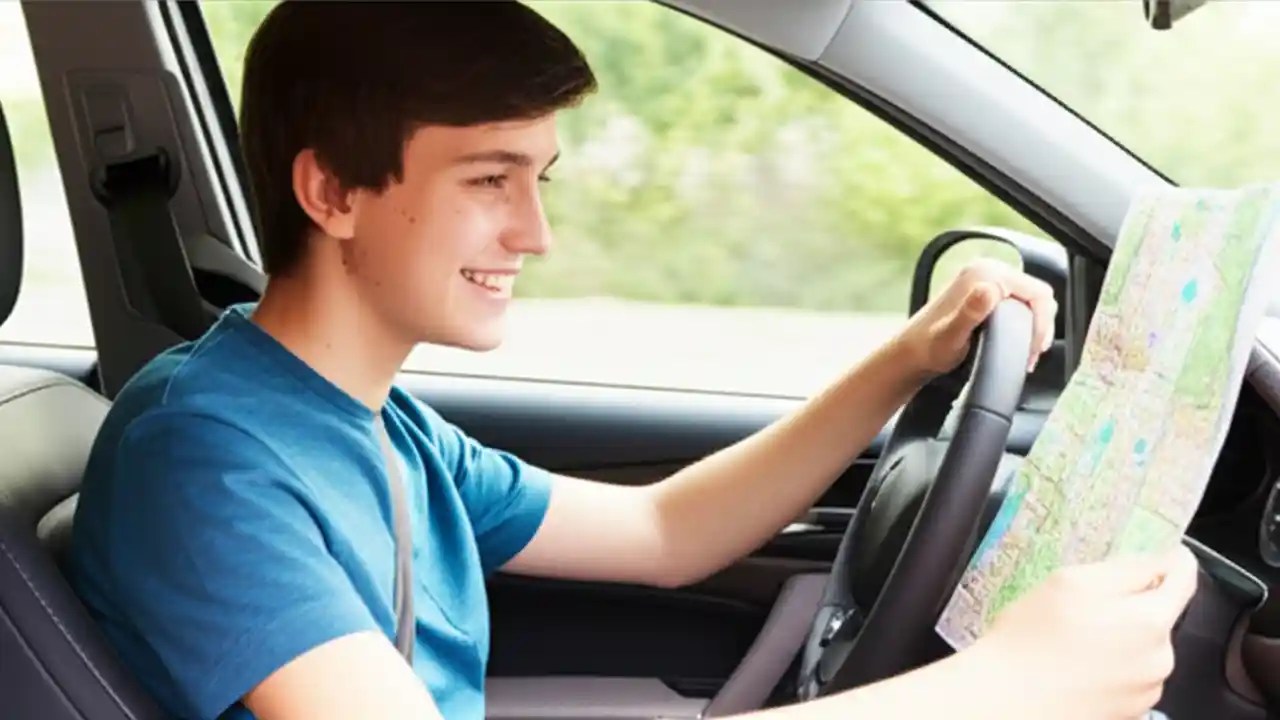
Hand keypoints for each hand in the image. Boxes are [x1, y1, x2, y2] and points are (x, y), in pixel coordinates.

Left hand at [897, 259, 1057, 375]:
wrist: (911, 355)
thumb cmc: (929, 348)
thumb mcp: (952, 335)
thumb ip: (970, 313)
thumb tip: (990, 290)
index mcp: (985, 272)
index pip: (1037, 291)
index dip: (1044, 322)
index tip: (1034, 349)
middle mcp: (986, 269)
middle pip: (1036, 295)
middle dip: (1041, 326)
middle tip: (1031, 355)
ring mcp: (986, 280)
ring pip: (1030, 301)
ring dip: (1034, 327)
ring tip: (1026, 354)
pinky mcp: (985, 293)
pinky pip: (1018, 305)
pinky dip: (1024, 325)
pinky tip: (1016, 346)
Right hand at [975, 547, 1198, 719]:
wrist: (1006, 700)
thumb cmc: (1031, 639)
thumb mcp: (1071, 581)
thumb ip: (1127, 568)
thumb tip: (1166, 560)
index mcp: (1150, 621)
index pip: (1183, 578)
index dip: (1170, 559)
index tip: (1156, 554)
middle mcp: (1160, 660)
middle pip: (1159, 615)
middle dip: (1131, 605)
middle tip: (1084, 604)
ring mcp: (1146, 692)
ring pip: (1144, 648)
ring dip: (1120, 638)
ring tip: (1073, 640)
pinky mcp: (1130, 712)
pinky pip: (1130, 677)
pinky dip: (1111, 667)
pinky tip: (1076, 666)